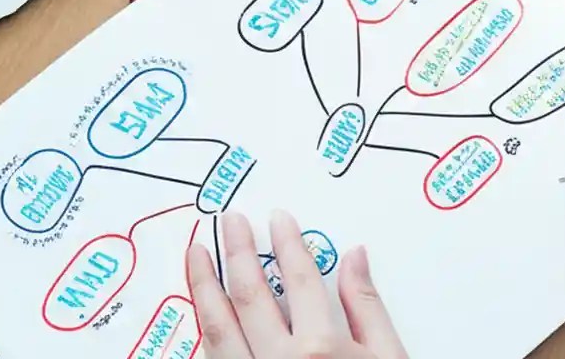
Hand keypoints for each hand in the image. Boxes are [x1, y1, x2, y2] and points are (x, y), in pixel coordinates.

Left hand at [187, 210, 408, 358]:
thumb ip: (368, 307)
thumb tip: (354, 256)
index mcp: (322, 349)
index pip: (298, 278)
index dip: (287, 243)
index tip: (277, 218)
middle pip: (250, 294)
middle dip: (237, 251)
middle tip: (228, 220)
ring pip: (217, 328)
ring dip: (204, 286)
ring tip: (197, 253)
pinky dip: (201, 339)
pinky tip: (198, 316)